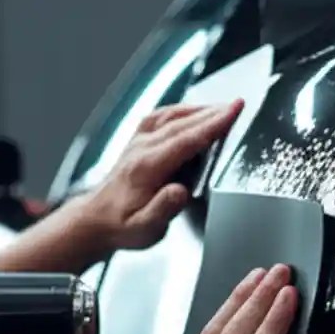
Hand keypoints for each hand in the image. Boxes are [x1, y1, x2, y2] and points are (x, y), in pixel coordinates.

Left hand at [84, 100, 244, 250]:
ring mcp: (138, 142)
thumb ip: (163, 209)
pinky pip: (160, 116)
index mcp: (147, 167)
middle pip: (183, 123)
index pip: (187, 140)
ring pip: (172, 116)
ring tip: (224, 107)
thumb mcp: (144, 229)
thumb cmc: (122, 226)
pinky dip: (180, 110)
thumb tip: (181, 192)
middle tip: (239, 105)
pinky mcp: (137, 141)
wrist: (95, 220)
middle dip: (214, 113)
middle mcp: (142, 149)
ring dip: (200, 109)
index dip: (213, 125)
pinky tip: (193, 110)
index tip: (233, 112)